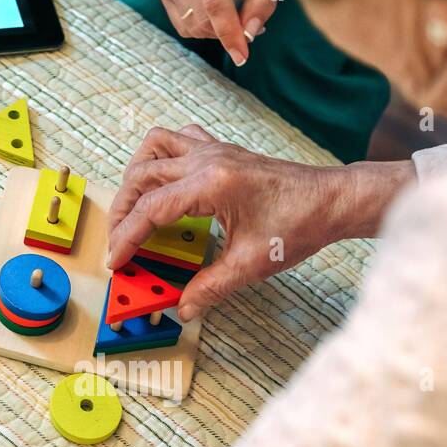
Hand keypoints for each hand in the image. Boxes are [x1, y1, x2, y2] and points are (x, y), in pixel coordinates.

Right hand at [108, 125, 411, 320]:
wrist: (331, 199)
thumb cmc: (299, 224)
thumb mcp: (252, 264)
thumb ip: (211, 287)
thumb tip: (184, 307)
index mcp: (212, 183)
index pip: (150, 208)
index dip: (126, 237)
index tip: (115, 260)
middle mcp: (207, 159)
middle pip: (142, 176)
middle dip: (122, 211)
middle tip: (118, 244)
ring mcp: (214, 149)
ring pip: (154, 148)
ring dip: (135, 177)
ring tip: (131, 209)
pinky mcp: (222, 150)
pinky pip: (178, 139)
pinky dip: (160, 157)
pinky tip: (162, 183)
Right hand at [156, 0, 275, 66]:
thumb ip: (262, 4)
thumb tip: (249, 34)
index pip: (215, 3)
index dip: (229, 33)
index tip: (242, 56)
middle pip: (203, 20)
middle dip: (227, 32)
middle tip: (247, 25)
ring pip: (191, 26)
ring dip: (214, 31)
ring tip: (231, 16)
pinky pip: (181, 24)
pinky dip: (199, 27)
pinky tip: (211, 12)